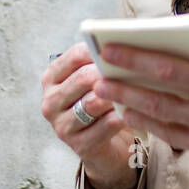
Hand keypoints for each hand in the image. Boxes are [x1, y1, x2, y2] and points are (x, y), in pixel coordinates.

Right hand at [40, 42, 137, 188]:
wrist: (105, 146)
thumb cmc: (100, 105)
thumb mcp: (93, 81)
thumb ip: (99, 63)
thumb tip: (124, 42)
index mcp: (52, 78)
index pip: (74, 55)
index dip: (100, 49)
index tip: (124, 47)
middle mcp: (50, 101)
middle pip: (83, 78)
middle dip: (110, 72)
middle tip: (135, 67)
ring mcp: (62, 125)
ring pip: (93, 102)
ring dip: (117, 94)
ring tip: (137, 87)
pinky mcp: (79, 145)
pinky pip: (107, 125)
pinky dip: (123, 115)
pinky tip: (136, 110)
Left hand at [93, 0, 188, 179]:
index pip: (168, 70)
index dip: (134, 60)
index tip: (108, 51)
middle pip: (155, 102)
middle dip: (121, 89)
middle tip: (96, 80)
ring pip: (163, 128)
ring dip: (135, 114)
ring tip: (114, 101)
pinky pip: (185, 147)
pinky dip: (168, 133)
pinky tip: (151, 122)